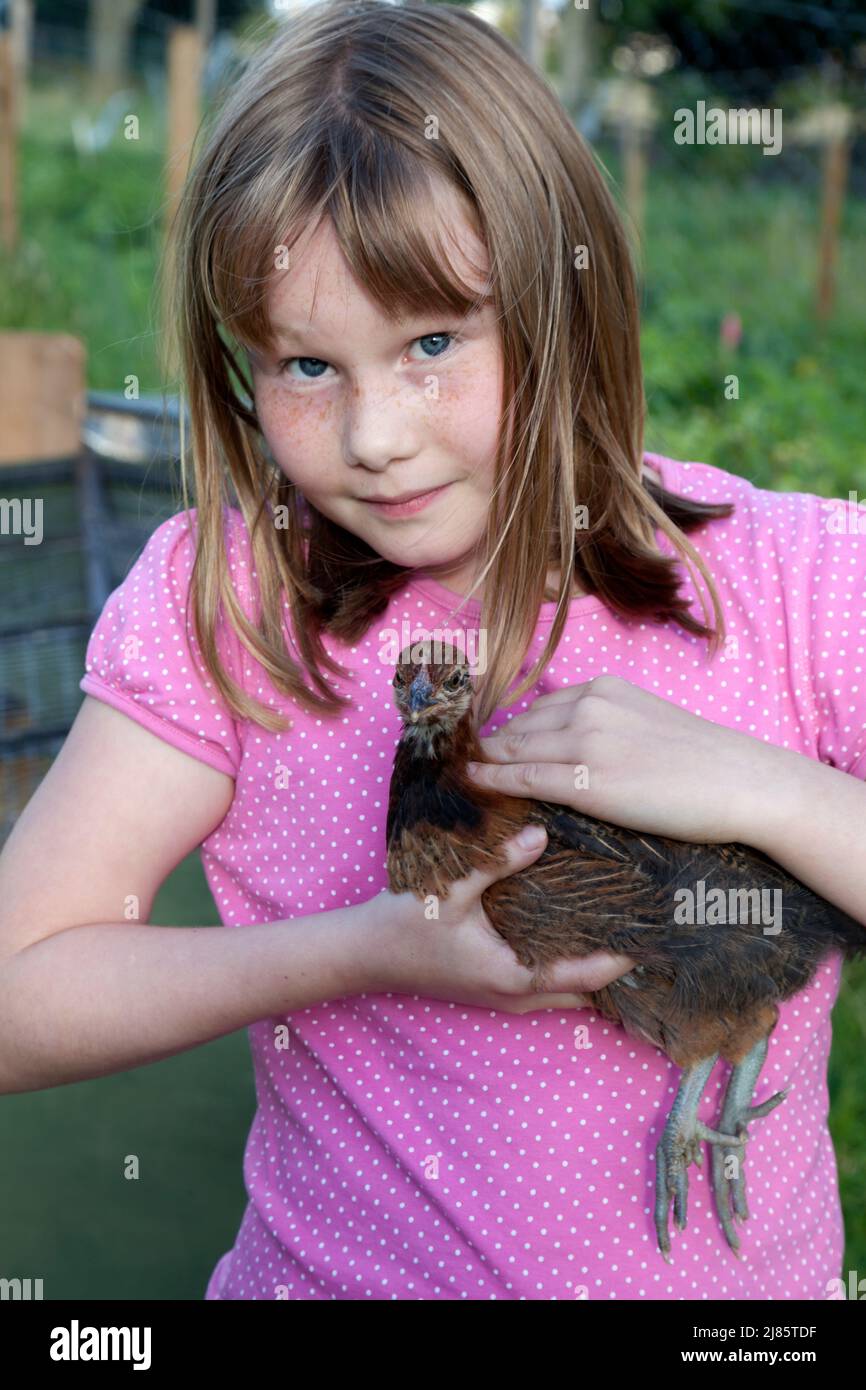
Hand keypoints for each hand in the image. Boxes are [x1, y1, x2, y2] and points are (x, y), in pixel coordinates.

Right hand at [366, 826, 634, 1012]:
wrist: (361, 954)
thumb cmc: (403, 925)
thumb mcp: (449, 890)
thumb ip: (495, 862)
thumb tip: (541, 833)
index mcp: (514, 977)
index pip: (588, 975)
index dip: (625, 957)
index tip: (656, 932)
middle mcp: (516, 995)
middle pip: (587, 990)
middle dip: (619, 962)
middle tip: (650, 925)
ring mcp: (505, 995)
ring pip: (568, 989)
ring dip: (595, 965)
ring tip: (624, 926)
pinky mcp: (495, 985)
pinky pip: (549, 982)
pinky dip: (570, 963)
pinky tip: (579, 929)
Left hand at [466, 674, 792, 845]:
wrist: (740, 781)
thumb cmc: (703, 760)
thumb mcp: (649, 721)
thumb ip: (610, 723)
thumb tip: (579, 744)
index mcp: (604, 689)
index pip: (539, 706)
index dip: (507, 727)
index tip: (480, 741)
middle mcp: (589, 706)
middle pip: (520, 726)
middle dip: (486, 744)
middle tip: (453, 759)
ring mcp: (587, 743)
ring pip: (515, 749)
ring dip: (483, 763)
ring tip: (455, 775)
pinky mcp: (590, 782)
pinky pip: (525, 779)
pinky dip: (493, 781)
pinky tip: (473, 784)